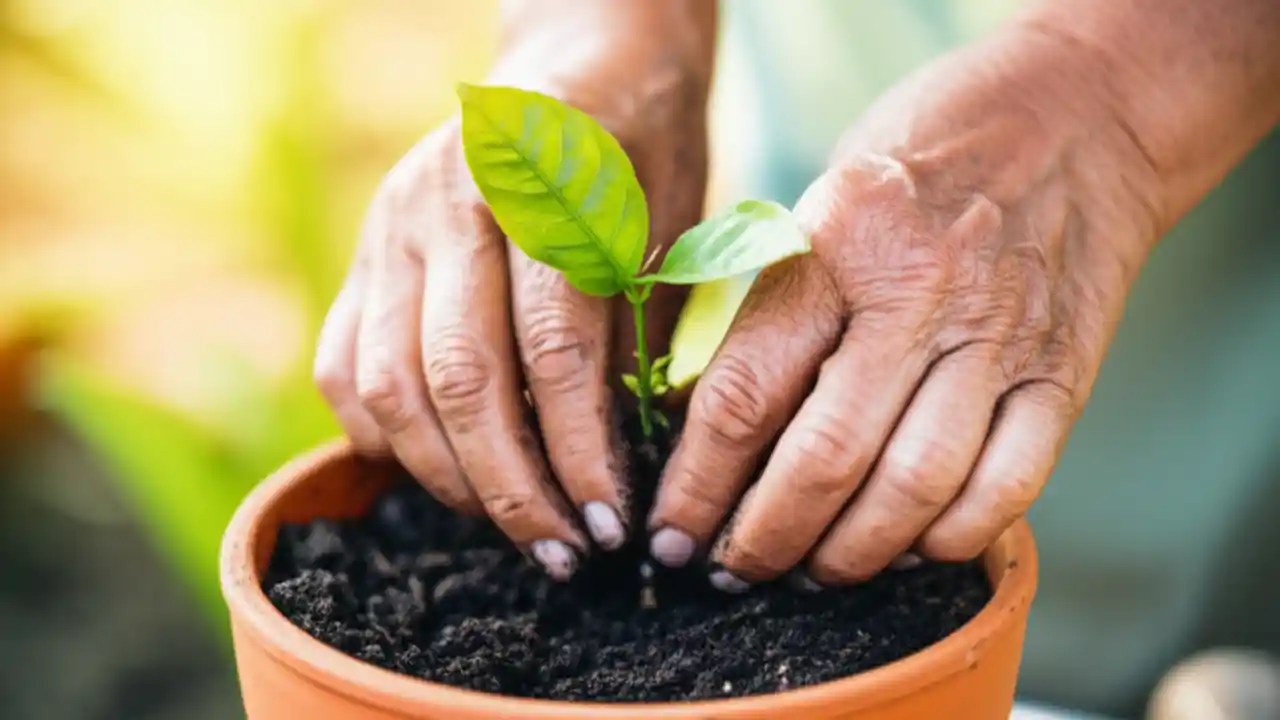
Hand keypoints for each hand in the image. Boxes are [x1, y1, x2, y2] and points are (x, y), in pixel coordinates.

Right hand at [314, 6, 712, 577]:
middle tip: (563, 550)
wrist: (581, 63)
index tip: (610, 523)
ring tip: (511, 522)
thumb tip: (618, 474)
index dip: (579, 451)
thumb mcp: (666, 232)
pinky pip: (344, 366)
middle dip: (511, 488)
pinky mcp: (362, 254)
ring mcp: (389, 226)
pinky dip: (382, 436)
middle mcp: (446, 201)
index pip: (552, 349)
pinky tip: (441, 470)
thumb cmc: (643, 153)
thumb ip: (631, 340)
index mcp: (539, 186)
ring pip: (389, 383)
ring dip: (448, 476)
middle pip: (457, 379)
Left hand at [648, 23, 1165, 587]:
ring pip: (915, 486)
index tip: (673, 536)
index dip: (697, 485)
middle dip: (765, 538)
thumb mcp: (825, 200)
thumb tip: (705, 426)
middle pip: (826, 456)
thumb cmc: (925, 158)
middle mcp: (919, 291)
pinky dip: (950, 538)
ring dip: (852, 554)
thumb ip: (776, 307)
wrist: (1080, 112)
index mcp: (837, 241)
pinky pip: (1008, 485)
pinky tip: (910, 546)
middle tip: (735, 569)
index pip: (745, 392)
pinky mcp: (1063, 371)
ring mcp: (999, 335)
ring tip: (814, 571)